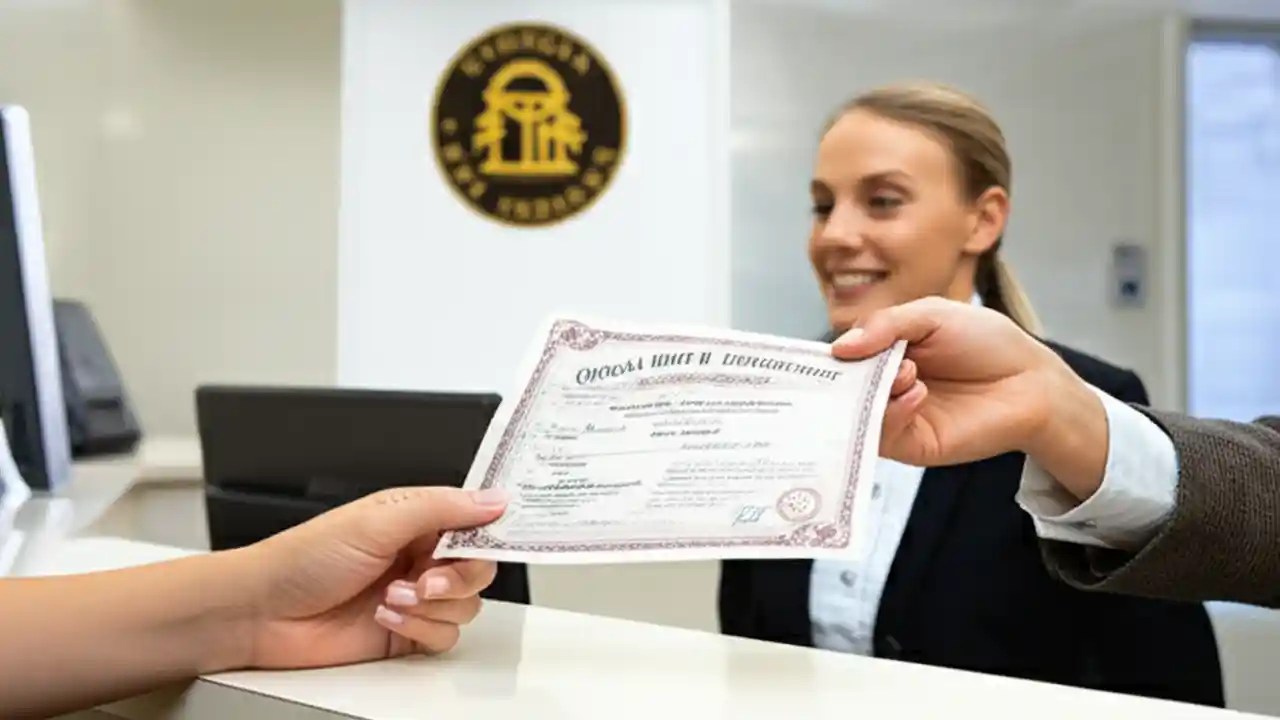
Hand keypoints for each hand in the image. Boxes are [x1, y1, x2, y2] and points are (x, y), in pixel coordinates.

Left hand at [240, 486, 506, 668]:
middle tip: (427, 576)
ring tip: (393, 597)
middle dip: (459, 575)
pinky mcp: (407, 633)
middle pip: (479, 567)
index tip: (502, 537)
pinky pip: (444, 636)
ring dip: (433, 604)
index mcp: (416, 518)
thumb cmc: (303, 558)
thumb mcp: (378, 520)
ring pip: (466, 605)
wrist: (262, 613)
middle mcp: (419, 555)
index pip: (475, 521)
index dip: (493, 530)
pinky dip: (420, 629)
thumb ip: (442, 508)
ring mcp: (414, 596)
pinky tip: (387, 618)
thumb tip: (494, 499)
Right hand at [833, 297, 1088, 468]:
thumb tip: (838, 349)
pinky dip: (892, 412)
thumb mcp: (932, 315)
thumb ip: (884, 325)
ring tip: (908, 372)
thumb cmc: (986, 342)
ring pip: (855, 415)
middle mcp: (881, 387)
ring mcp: (894, 417)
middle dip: (847, 375)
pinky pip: (882, 436)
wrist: (1030, 381)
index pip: (840, 359)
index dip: (826, 357)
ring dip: (875, 392)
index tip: (820, 353)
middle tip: (861, 361)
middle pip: (840, 389)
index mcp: (882, 353)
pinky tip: (918, 392)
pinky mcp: (911, 444)